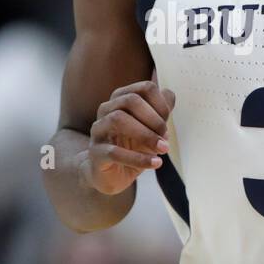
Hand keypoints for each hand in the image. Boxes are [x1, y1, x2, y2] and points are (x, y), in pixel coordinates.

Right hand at [82, 81, 175, 195]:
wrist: (113, 174)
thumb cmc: (132, 147)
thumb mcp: (151, 128)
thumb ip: (161, 111)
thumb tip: (169, 93)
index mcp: (121, 99)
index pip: (144, 88)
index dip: (161, 104)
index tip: (168, 121)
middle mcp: (106, 109)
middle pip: (130, 100)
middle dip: (153, 119)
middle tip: (165, 137)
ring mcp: (98, 130)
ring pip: (117, 119)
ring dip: (145, 135)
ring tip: (162, 149)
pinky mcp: (95, 152)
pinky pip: (114, 152)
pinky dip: (138, 158)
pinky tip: (155, 163)